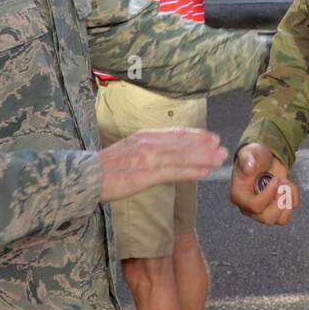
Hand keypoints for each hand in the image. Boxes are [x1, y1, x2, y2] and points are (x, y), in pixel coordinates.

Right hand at [99, 127, 226, 202]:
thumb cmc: (105, 167)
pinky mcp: (145, 175)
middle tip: (222, 147)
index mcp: (144, 136)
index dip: (195, 135)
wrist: (86, 176)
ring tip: (219, 159)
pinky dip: (191, 171)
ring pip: (182, 156)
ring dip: (203, 157)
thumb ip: (147, 147)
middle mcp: (148, 143)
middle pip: (182, 143)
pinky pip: (173, 172)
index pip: (175, 133)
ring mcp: (147, 158)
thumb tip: (165, 151)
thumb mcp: (128, 149)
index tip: (211, 136)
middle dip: (204, 145)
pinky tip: (204, 172)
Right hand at [230, 143, 299, 225]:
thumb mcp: (250, 152)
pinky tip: (289, 184)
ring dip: (288, 199)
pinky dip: (294, 198)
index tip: (276, 179)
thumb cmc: (255, 157)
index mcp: (239, 196)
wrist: (266, 159)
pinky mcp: (276, 211)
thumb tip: (249, 167)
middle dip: (280, 200)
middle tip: (282, 181)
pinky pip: (288, 213)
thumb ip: (247, 158)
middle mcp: (249, 208)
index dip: (269, 194)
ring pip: (280, 220)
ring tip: (286, 182)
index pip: (254, 206)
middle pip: (268, 218)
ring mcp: (263, 211)